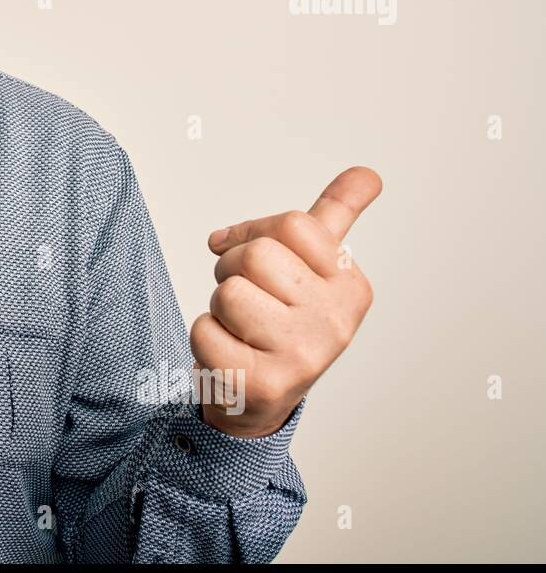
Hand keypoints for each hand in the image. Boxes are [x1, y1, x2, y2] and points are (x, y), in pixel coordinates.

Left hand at [191, 166, 382, 436]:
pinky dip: (205, 337)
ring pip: (229, 292)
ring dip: (219, 305)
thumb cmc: (281, 321)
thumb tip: (368, 173)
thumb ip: (335, 216)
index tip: (252, 257)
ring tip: (239, 327)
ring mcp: (302, 356)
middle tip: (244, 296)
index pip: (293, 225)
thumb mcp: (313, 267)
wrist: (258, 398)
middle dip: (233, 269)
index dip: (254, 233)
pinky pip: (204, 330)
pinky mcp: (261, 383)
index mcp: (351, 286)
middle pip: (258, 256)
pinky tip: (229, 354)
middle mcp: (336, 322)